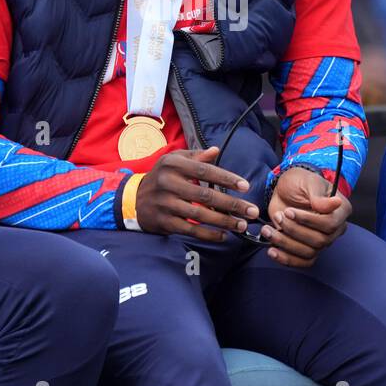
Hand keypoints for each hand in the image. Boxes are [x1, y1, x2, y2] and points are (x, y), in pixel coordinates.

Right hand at [134, 147, 258, 241]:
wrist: (133, 199)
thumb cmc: (161, 177)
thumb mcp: (174, 161)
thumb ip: (195, 156)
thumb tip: (216, 150)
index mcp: (173, 165)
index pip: (205, 171)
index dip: (226, 178)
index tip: (245, 186)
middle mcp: (168, 183)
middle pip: (206, 195)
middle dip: (232, 204)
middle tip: (252, 211)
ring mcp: (165, 204)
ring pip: (200, 215)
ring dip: (224, 222)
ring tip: (242, 225)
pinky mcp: (164, 222)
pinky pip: (191, 229)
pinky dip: (209, 234)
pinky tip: (224, 235)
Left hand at [260, 167, 351, 267]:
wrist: (285, 190)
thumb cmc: (299, 182)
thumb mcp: (308, 182)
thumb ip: (319, 196)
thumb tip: (335, 203)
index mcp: (340, 210)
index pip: (330, 223)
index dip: (308, 220)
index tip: (289, 212)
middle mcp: (335, 229)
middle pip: (319, 241)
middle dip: (294, 230)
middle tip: (278, 217)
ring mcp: (321, 240)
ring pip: (309, 252)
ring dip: (286, 244)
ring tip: (268, 231)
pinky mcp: (307, 248)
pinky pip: (302, 262)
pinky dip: (286, 259)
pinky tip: (272, 251)